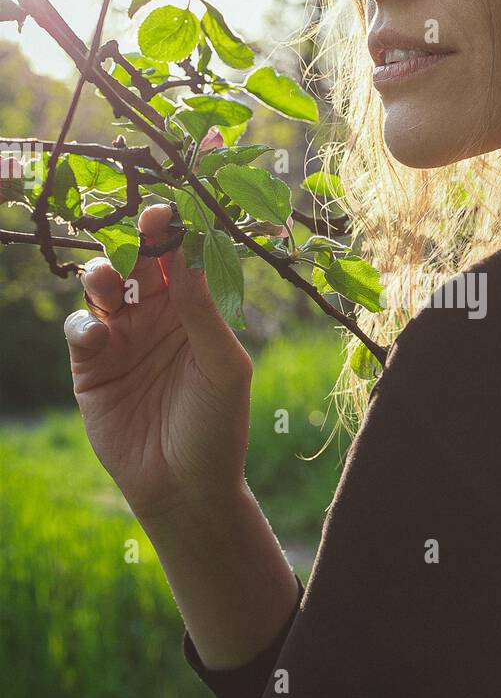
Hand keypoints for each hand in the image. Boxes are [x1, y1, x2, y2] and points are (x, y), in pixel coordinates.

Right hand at [64, 203, 253, 521]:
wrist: (185, 486)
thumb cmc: (218, 425)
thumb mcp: (223, 367)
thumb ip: (204, 314)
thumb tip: (188, 258)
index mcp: (195, 311)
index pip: (181, 259)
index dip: (172, 232)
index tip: (166, 210)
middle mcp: (158, 317)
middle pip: (137, 262)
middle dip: (130, 241)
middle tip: (131, 230)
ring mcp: (122, 338)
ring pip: (102, 286)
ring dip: (101, 275)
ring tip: (109, 284)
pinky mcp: (92, 365)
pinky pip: (80, 328)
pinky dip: (83, 325)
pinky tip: (98, 337)